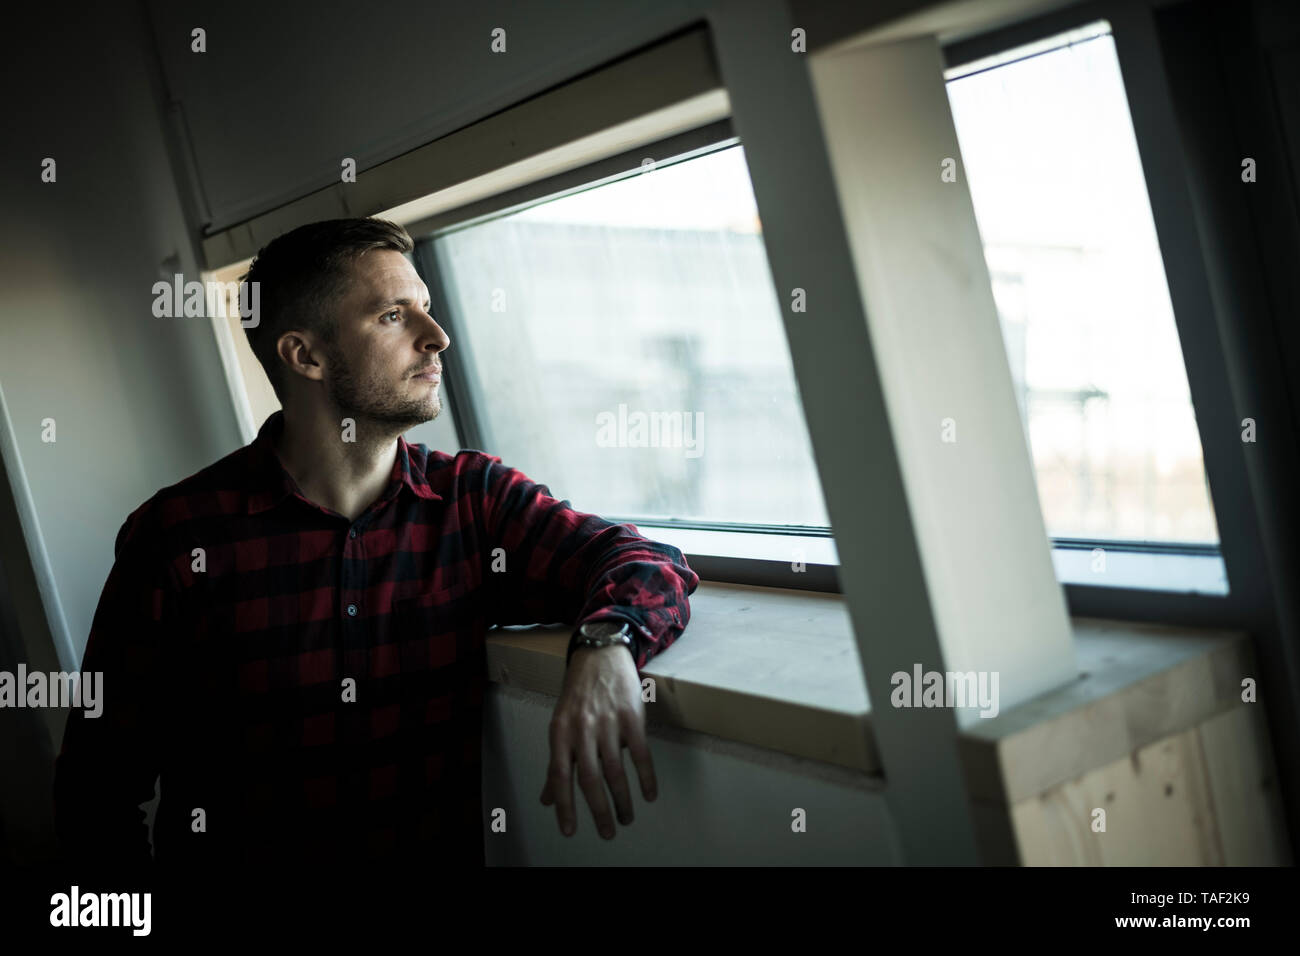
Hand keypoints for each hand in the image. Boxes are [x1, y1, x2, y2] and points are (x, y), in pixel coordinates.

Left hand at [540, 644, 656, 838]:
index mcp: (560, 732)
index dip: (564, 805)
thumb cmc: (578, 694)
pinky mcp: (632, 716)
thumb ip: (556, 762)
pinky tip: (649, 794)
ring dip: (622, 799)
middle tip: (607, 833)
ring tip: (626, 818)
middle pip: (590, 778)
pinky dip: (646, 777)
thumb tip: (547, 799)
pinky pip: (640, 754)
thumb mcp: (560, 725)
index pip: (558, 775)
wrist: (600, 655)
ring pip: (615, 771)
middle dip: (599, 811)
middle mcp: (582, 728)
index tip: (569, 831)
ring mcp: (608, 722)